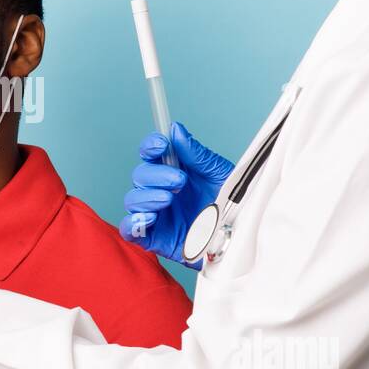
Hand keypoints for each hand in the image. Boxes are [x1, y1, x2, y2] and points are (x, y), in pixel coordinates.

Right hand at [119, 122, 234, 268]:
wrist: (238, 238)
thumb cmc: (230, 205)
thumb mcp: (219, 174)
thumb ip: (196, 154)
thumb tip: (176, 130)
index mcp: (174, 172)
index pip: (151, 154)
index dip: (151, 146)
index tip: (161, 145)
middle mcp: (161, 191)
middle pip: (140, 175)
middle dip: (157, 175)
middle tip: (180, 181)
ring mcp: (156, 214)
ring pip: (132, 200)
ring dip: (146, 196)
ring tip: (168, 199)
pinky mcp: (153, 238)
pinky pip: (130, 229)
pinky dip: (134, 222)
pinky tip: (151, 217)